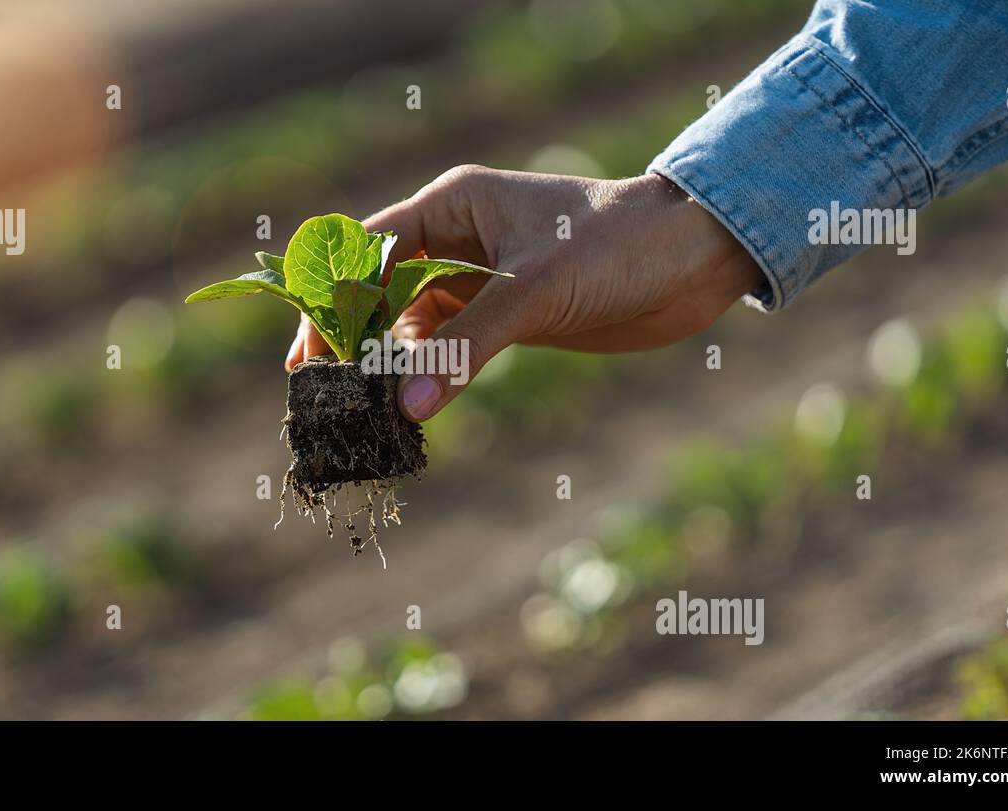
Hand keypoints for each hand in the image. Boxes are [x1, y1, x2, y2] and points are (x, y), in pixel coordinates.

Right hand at [284, 166, 762, 420]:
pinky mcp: (504, 318)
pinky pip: (447, 349)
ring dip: (386, 365)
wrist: (695, 259)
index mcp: (451, 207)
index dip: (331, 299)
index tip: (312, 355)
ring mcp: (478, 281)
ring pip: (409, 325)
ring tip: (359, 413)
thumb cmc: (620, 246)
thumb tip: (404, 406)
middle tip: (322, 395)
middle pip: (377, 290)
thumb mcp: (538, 289)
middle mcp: (455, 240)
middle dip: (350, 338)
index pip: (366, 249)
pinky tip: (407, 410)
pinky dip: (424, 377)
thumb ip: (468, 346)